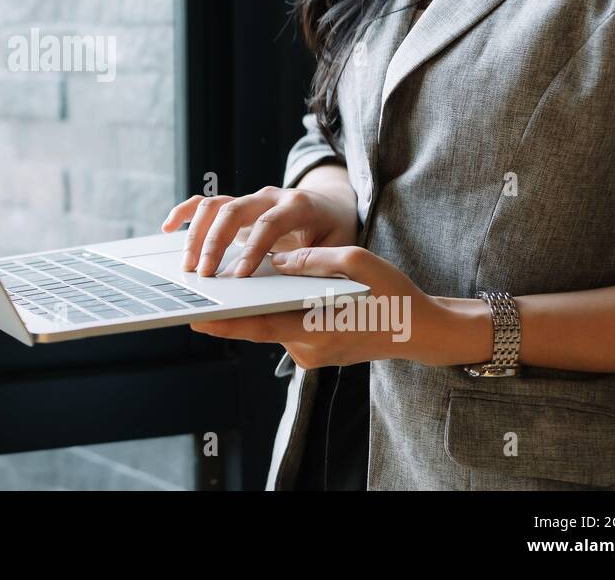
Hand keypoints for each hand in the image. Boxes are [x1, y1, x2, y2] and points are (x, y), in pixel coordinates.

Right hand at [160, 184, 358, 277]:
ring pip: (215, 205)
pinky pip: (205, 203)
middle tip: (204, 274)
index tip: (238, 275)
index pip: (269, 224)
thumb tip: (293, 281)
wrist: (332, 205)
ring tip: (187, 264)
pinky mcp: (237, 205)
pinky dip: (184, 212)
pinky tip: (168, 228)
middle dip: (215, 243)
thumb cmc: (336, 232)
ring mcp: (250, 199)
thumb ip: (319, 261)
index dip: (252, 248)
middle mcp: (270, 197)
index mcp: (298, 206)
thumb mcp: (340, 248)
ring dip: (197, 234)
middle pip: (234, 211)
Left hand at [187, 246, 457, 367]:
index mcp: (318, 331)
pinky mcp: (314, 351)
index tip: (194, 317)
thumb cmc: (395, 295)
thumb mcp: (361, 264)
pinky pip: (284, 328)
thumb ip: (316, 260)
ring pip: (270, 327)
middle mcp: (309, 350)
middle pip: (258, 328)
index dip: (225, 323)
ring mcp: (311, 355)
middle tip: (191, 297)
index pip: (261, 327)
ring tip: (222, 286)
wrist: (424, 332)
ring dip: (251, 309)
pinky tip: (259, 292)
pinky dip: (271, 311)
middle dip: (226, 313)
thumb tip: (277, 260)